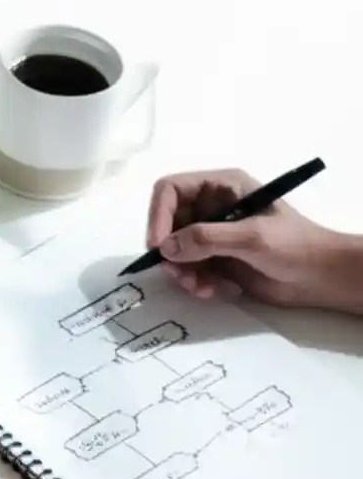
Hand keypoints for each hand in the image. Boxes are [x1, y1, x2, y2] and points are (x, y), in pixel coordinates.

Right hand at [147, 169, 362, 313]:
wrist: (321, 277)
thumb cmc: (295, 246)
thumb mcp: (252, 237)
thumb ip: (207, 238)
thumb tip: (166, 248)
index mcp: (221, 187)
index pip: (171, 190)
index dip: (158, 215)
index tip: (157, 246)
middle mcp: (211, 207)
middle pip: (167, 224)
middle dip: (170, 252)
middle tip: (179, 275)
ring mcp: (212, 235)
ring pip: (174, 251)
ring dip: (182, 272)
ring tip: (200, 287)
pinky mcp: (214, 259)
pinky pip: (188, 269)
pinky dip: (195, 282)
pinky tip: (214, 290)